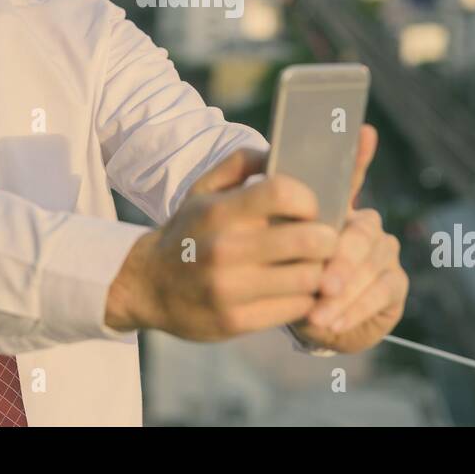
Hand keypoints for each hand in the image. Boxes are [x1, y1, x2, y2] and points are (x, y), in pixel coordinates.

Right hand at [105, 147, 340, 341]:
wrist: (147, 286)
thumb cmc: (189, 231)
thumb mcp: (203, 190)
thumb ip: (241, 163)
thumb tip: (280, 151)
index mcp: (219, 211)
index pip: (283, 193)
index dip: (308, 199)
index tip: (310, 208)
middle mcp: (223, 249)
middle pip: (307, 240)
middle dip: (328, 239)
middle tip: (325, 240)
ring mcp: (229, 289)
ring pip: (308, 278)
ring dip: (319, 271)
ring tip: (312, 265)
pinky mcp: (236, 322)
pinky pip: (295, 308)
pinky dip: (305, 297)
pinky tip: (295, 289)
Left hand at [288, 125, 409, 352]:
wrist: (309, 321)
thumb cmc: (288, 276)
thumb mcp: (273, 249)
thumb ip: (275, 216)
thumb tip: (266, 174)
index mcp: (337, 209)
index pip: (350, 174)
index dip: (358, 154)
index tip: (363, 131)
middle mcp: (367, 224)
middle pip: (363, 231)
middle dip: (343, 258)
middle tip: (324, 282)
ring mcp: (385, 252)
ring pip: (373, 265)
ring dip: (345, 292)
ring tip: (320, 313)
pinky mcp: (396, 284)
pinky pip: (383, 292)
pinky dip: (356, 310)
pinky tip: (332, 322)